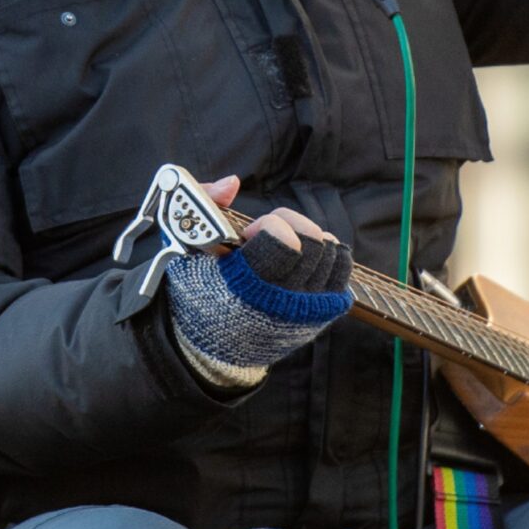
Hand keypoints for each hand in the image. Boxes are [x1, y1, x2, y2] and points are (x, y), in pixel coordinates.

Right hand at [166, 176, 353, 391]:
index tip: (250, 233)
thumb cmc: (197, 289)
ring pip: (334, 256)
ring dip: (314, 240)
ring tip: (290, 245)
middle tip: (272, 235)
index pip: (283, 241)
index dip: (271, 226)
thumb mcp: (185, 243)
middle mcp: (281, 301)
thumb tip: (232, 182)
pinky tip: (307, 258)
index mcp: (246, 284)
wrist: (210, 346)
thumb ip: (204, 202)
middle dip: (293, 226)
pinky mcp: (319, 317)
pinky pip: (342, 274)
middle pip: (313, 244)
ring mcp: (304, 311)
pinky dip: (331, 258)